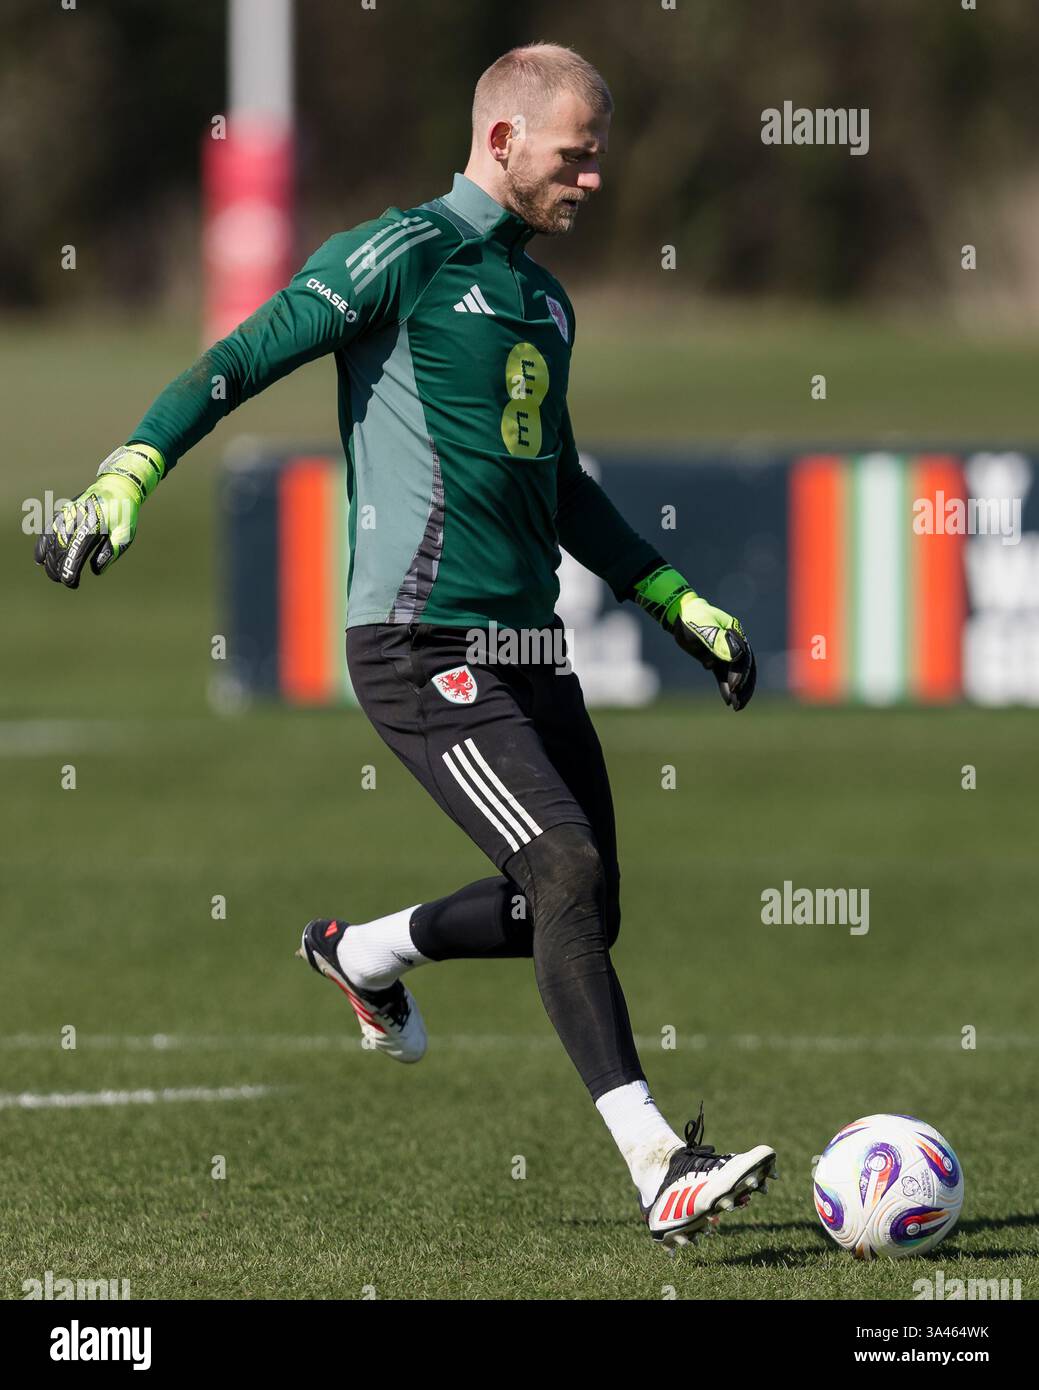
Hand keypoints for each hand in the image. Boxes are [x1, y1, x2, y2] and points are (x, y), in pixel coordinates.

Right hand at [34, 444, 163, 588]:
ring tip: (53, 575)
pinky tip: (40, 558)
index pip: (77, 551)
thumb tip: (95, 571)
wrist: (117, 487)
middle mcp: (77, 518)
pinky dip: (42, 544)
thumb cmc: (124, 513)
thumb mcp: (125, 534)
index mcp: (94, 525)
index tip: (70, 582)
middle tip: (64, 581)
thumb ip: (110, 552)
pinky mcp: (64, 512)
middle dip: (59, 567)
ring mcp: (68, 514)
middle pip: (61, 547)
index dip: (71, 568)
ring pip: (51, 539)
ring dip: (49, 559)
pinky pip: (48, 529)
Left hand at [671, 592, 756, 710]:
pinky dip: (725, 687)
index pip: (742, 657)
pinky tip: (727, 701)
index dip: (739, 673)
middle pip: (744, 668)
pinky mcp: (716, 659)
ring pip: (735, 674)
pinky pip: (723, 676)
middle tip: (739, 703)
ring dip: (737, 691)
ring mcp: (726, 653)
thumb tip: (736, 657)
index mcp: (735, 634)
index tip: (734, 687)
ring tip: (736, 707)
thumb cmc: (693, 618)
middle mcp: (734, 644)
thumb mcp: (703, 627)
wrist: (681, 616)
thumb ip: (718, 641)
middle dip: (744, 687)